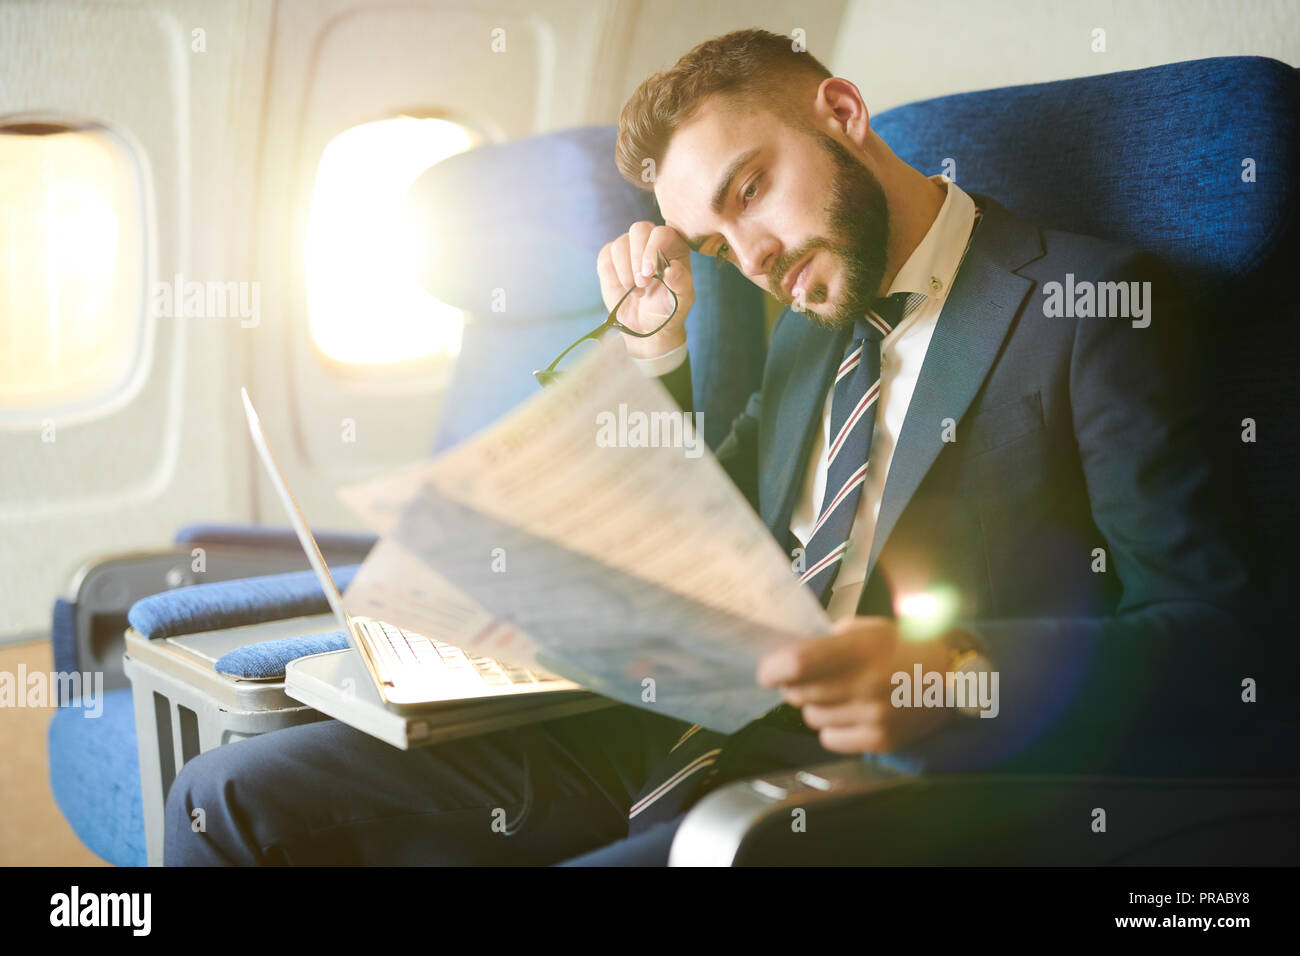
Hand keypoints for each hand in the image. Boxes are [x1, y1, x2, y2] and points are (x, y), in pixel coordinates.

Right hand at [596, 221, 693, 358]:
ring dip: (626, 272)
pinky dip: (613, 276)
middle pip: (638, 229)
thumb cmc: (668, 309)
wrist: (646, 326)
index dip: (652, 250)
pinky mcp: (609, 259)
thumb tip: (671, 268)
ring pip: (620, 244)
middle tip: (642, 283)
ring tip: (637, 292)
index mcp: (672, 245)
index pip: (661, 233)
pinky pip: (605, 258)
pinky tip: (625, 289)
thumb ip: (681, 282)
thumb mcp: (681, 299)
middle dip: (637, 258)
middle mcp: (649, 241)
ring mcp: (628, 248)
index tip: (649, 273)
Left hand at [755, 616, 956, 753]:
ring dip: (815, 706)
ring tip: (834, 694)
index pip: (799, 663)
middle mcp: (867, 684)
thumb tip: (789, 655)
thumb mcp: (870, 628)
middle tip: (803, 679)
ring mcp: (875, 716)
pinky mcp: (881, 741)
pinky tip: (848, 714)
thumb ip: (830, 639)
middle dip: (792, 686)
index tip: (767, 671)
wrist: (951, 677)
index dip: (774, 669)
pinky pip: (830, 739)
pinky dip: (832, 728)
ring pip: (812, 718)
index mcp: (862, 648)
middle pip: (800, 693)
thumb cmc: (903, 645)